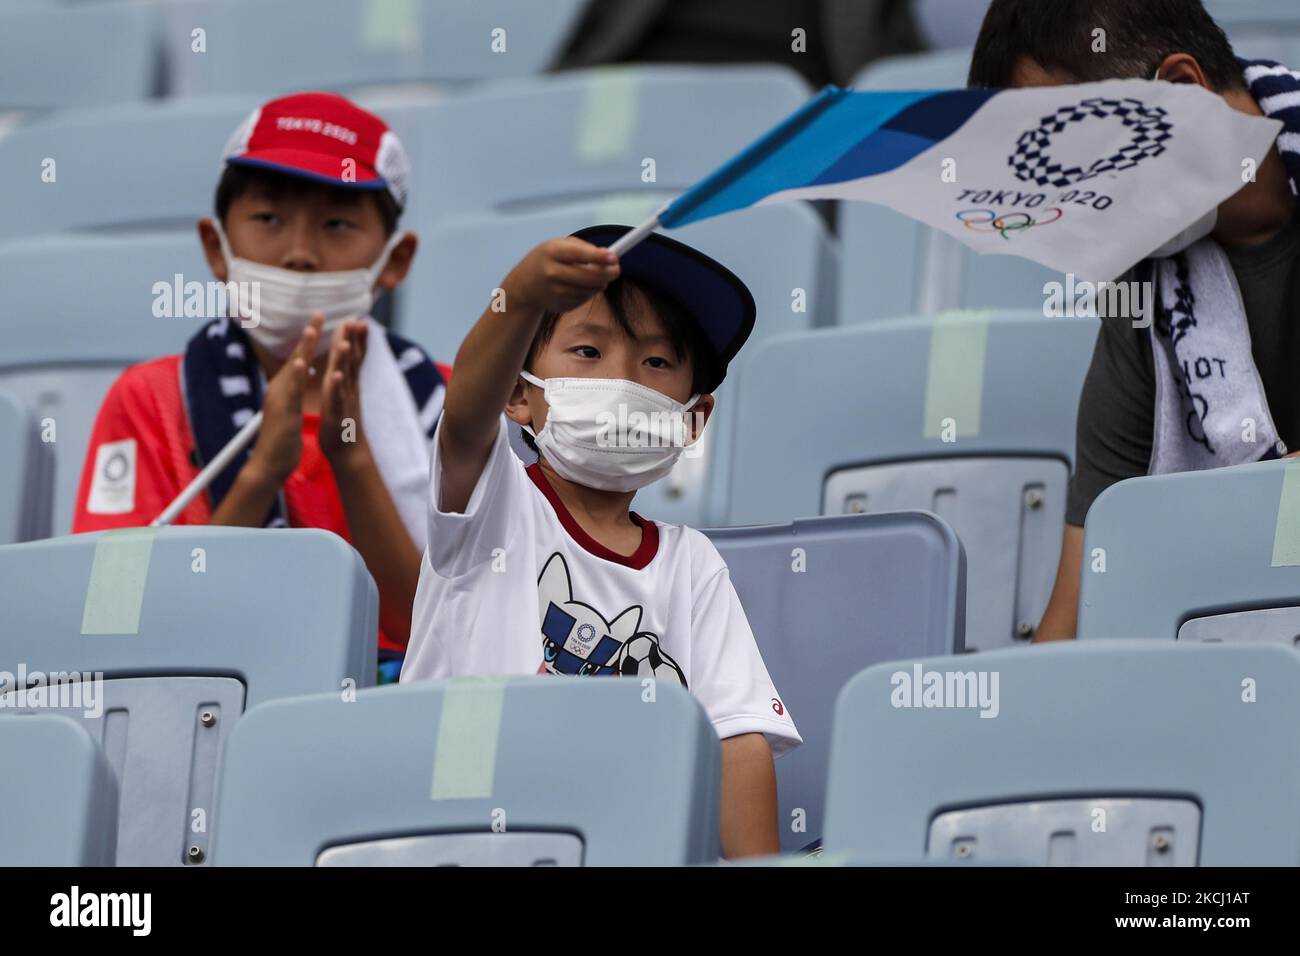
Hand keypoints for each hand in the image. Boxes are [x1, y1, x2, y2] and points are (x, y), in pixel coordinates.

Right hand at [248, 314, 319, 483]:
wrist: (270, 462)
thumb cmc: (281, 436)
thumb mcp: (289, 407)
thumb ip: (293, 388)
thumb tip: (301, 372)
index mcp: (285, 387)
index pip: (300, 358)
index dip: (310, 339)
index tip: (319, 320)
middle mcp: (280, 388)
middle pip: (296, 356)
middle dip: (308, 335)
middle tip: (319, 313)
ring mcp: (281, 398)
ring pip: (294, 370)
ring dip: (303, 349)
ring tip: (312, 329)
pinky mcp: (284, 411)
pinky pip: (291, 392)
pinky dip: (297, 377)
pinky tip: (303, 363)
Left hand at [319, 317, 368, 463]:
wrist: (347, 452)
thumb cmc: (344, 424)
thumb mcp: (347, 396)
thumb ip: (349, 377)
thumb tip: (352, 363)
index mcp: (349, 384)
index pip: (354, 357)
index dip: (357, 339)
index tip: (360, 319)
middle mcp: (349, 390)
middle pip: (352, 361)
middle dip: (354, 341)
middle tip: (358, 321)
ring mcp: (344, 402)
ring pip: (344, 377)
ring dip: (345, 359)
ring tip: (345, 341)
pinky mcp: (336, 415)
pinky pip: (336, 399)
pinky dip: (336, 387)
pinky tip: (335, 375)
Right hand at [501, 237, 619, 314]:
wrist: (525, 284)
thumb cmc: (549, 259)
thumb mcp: (560, 245)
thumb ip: (584, 248)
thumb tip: (609, 257)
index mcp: (552, 252)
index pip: (579, 254)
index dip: (598, 257)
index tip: (614, 257)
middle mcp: (552, 273)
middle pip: (589, 277)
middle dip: (608, 273)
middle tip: (617, 270)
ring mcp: (555, 292)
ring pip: (590, 290)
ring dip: (599, 283)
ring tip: (592, 276)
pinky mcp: (559, 305)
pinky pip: (584, 299)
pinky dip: (588, 292)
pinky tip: (577, 286)